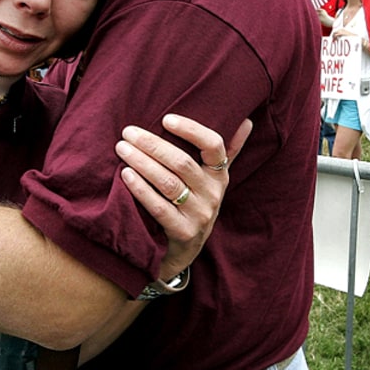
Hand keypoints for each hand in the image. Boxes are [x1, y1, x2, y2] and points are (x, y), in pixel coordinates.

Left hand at [115, 115, 252, 281]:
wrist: (183, 250)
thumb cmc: (194, 203)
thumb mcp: (213, 180)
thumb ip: (227, 151)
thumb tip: (247, 121)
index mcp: (220, 175)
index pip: (214, 146)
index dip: (191, 130)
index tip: (166, 119)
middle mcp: (213, 194)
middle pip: (183, 163)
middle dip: (153, 145)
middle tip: (128, 132)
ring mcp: (199, 215)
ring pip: (169, 183)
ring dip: (143, 163)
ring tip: (122, 149)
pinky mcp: (183, 233)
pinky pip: (159, 207)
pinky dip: (141, 189)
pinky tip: (126, 174)